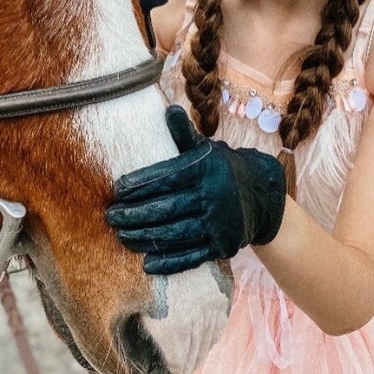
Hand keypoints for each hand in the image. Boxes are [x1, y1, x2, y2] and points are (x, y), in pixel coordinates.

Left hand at [106, 106, 286, 275]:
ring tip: (122, 236)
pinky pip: (192, 256)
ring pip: (175, 234)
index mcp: (206, 169)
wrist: (261, 193)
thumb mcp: (205, 148)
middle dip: (135, 214)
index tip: (117, 191)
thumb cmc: (221, 167)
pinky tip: (147, 263)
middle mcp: (214, 195)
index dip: (139, 185)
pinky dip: (168, 262)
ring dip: (145, 237)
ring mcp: (219, 224)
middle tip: (111, 217)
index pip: (166, 178)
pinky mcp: (223, 246)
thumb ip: (183, 134)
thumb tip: (169, 110)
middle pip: (167, 208)